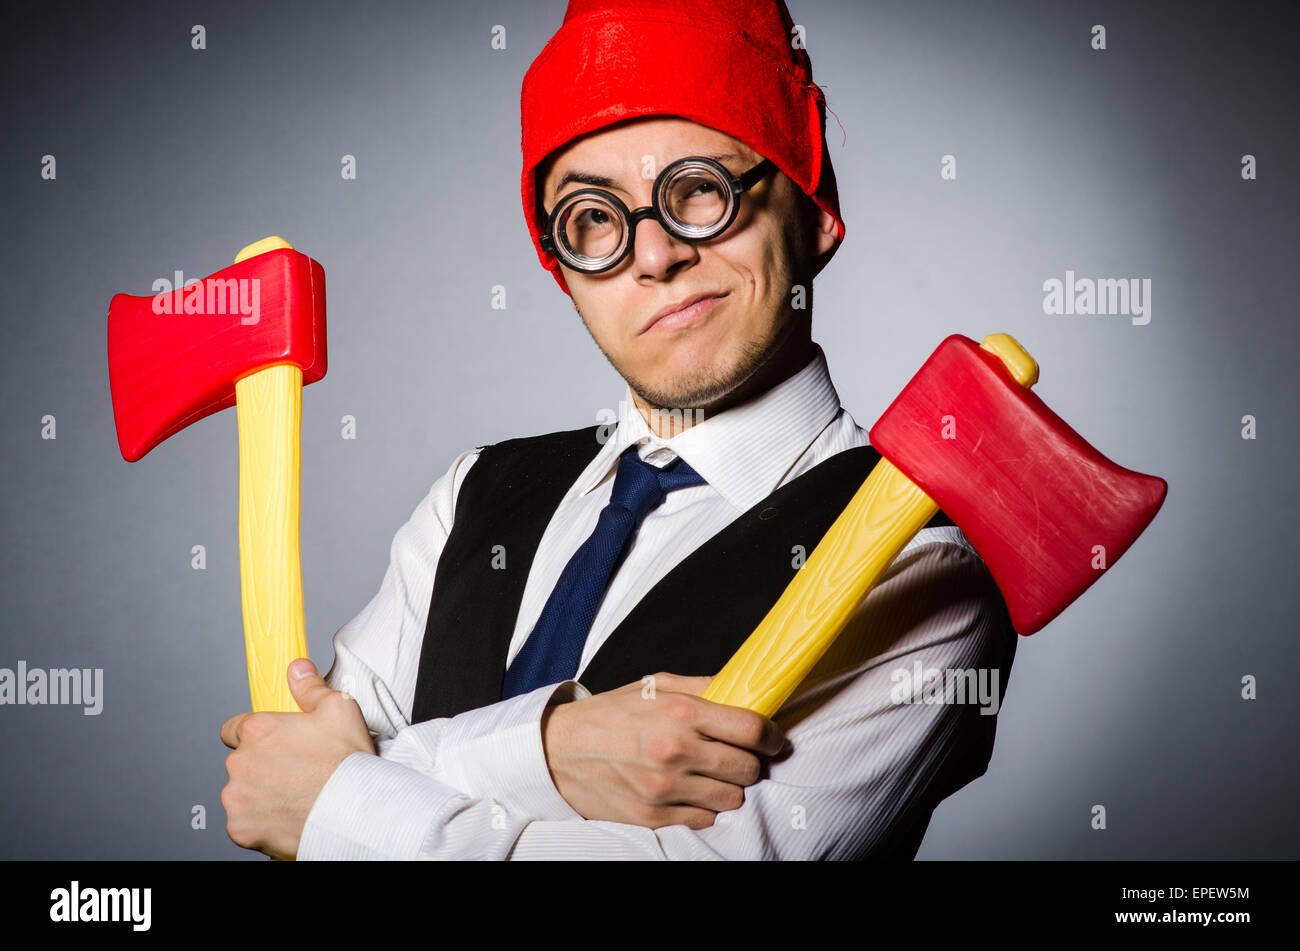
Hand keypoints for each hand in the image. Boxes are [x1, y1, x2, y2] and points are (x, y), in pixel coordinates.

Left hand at [220, 659, 374, 859]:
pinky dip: (261, 823)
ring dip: (260, 796)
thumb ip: (310, 687)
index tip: (271, 744)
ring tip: (295, 798)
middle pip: (241, 764)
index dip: (253, 736)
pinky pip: (245, 824)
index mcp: (258, 731)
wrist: (352, 811)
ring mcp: (238, 798)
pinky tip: (288, 817)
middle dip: (262, 768)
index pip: (233, 729)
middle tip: (294, 773)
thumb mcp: (338, 709)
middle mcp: (240, 763)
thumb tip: (296, 668)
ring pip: (242, 794)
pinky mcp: (241, 829)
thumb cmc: (346, 762)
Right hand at [541, 672, 785, 829]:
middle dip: (751, 762)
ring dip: (730, 787)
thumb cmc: (609, 715)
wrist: (559, 751)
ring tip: (713, 774)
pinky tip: (692, 791)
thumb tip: (744, 688)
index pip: (751, 729)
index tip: (773, 739)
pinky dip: (705, 807)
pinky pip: (705, 819)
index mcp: (680, 712)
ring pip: (732, 798)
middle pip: (747, 767)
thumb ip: (702, 687)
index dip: (772, 736)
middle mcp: (676, 751)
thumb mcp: (655, 686)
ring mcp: (665, 788)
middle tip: (740, 755)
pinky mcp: (654, 816)